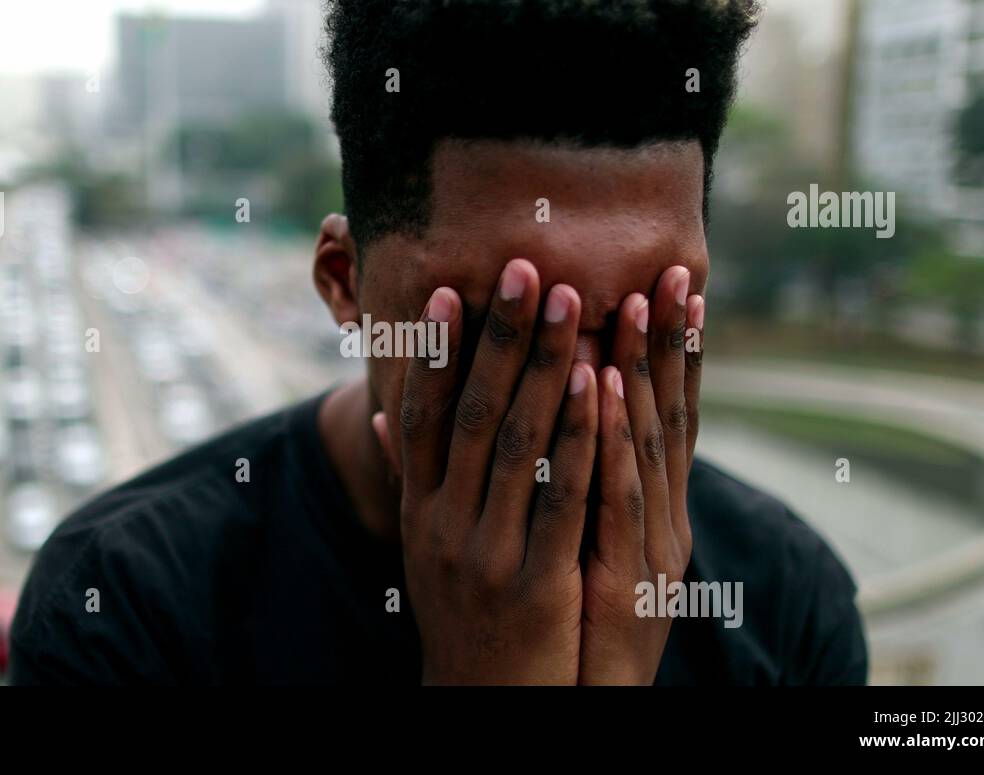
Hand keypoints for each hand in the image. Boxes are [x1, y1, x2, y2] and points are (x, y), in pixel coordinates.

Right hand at [373, 258, 597, 684]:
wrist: (487, 705)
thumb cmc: (463, 612)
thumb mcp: (423, 546)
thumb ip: (410, 478)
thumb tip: (382, 414)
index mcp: (419, 512)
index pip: (423, 418)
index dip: (433, 352)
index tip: (447, 287)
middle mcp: (443, 526)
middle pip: (472, 416)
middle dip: (500, 337)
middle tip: (524, 265)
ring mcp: (486, 554)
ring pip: (515, 446)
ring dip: (544, 366)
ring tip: (567, 301)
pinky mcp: (535, 583)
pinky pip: (559, 498)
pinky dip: (578, 437)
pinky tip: (600, 385)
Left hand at [579, 265, 703, 684]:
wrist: (579, 700)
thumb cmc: (576, 617)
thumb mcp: (582, 541)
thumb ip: (574, 481)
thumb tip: (553, 423)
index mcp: (652, 507)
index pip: (666, 412)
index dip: (675, 349)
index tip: (675, 282)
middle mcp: (661, 518)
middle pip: (667, 416)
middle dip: (668, 341)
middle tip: (672, 268)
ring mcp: (646, 545)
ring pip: (644, 442)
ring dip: (640, 368)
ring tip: (632, 300)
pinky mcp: (620, 573)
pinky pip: (612, 494)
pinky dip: (607, 437)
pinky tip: (599, 386)